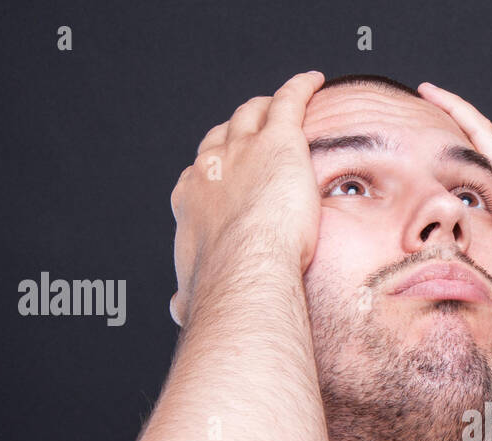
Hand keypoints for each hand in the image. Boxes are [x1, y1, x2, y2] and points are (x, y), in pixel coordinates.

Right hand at [169, 71, 325, 327]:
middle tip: (252, 133)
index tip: (224, 176)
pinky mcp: (279, 142)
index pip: (200, 175)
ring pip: (252, 114)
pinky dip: (300, 88)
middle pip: (222, 136)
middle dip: (235, 132)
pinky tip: (314, 81)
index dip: (214, 171)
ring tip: (278, 104)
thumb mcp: (196, 293)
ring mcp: (243, 150)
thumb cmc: (223, 289)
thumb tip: (177, 308)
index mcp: (192, 200)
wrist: (246, 272)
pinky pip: (289, 102)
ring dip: (264, 106)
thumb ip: (189, 295)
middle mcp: (212, 167)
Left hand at [417, 81, 491, 367]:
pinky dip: (458, 111)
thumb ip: (491, 334)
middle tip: (420, 129)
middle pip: (476, 167)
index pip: (478, 203)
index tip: (434, 177)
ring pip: (477, 142)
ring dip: (451, 118)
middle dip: (449, 147)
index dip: (457, 187)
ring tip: (422, 96)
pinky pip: (481, 135)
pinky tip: (433, 92)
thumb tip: (487, 374)